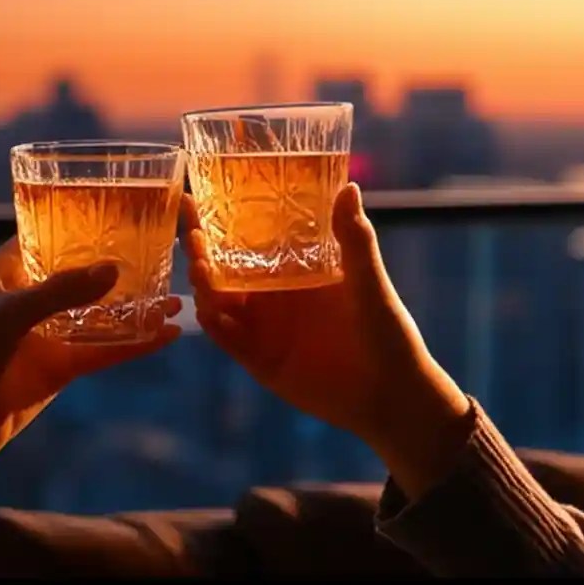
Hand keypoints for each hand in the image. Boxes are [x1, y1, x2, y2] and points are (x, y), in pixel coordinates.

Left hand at [0, 238, 181, 476]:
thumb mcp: (9, 316)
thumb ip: (61, 293)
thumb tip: (114, 270)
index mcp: (2, 273)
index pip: (44, 236)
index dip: (78, 223)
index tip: (120, 210)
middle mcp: (26, 299)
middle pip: (79, 275)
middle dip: (117, 266)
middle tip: (161, 252)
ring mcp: (45, 335)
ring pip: (98, 316)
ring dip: (134, 310)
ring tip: (175, 298)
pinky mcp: (58, 368)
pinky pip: (102, 350)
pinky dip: (133, 344)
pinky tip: (165, 336)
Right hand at [182, 183, 470, 497]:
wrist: (391, 396)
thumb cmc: (388, 334)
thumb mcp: (370, 285)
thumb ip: (355, 241)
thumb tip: (349, 188)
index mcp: (295, 269)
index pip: (251, 236)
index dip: (223, 215)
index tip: (199, 190)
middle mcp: (272, 294)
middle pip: (224, 266)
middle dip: (202, 246)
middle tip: (191, 226)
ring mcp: (263, 327)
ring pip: (219, 300)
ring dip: (205, 283)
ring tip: (200, 265)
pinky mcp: (259, 359)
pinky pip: (229, 339)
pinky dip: (216, 326)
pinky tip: (208, 312)